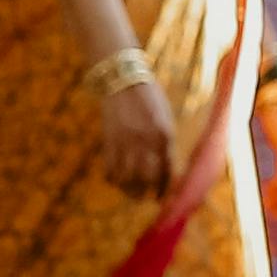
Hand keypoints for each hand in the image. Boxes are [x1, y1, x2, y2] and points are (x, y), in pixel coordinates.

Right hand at [93, 71, 180, 199]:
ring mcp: (126, 141)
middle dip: (147, 194)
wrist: (122, 78)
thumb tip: (166, 170)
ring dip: (129, 191)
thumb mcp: (164, 118)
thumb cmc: (148, 98)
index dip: (164, 188)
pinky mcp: (109, 139)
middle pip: (147, 179)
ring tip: (131, 194)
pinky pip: (110, 168)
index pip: (167, 171)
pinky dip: (112, 179)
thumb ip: (165, 143)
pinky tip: (115, 180)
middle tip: (146, 198)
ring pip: (127, 178)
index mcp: (164, 134)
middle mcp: (146, 140)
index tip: (161, 197)